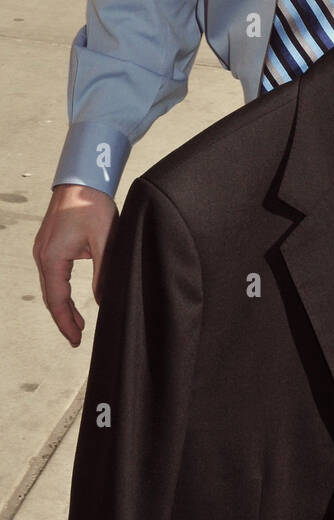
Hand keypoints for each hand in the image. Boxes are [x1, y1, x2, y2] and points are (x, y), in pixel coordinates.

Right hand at [33, 185, 117, 345]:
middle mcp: (43, 256)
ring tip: (77, 323)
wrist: (83, 180)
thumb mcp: (104, 241)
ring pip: (51, 286)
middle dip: (63, 318)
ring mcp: (44, 250)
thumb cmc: (92, 205)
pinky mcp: (49, 244)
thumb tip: (104, 299)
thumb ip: (103, 272)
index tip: (75, 339)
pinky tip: (70, 297)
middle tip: (77, 338)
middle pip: (51, 296)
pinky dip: (60, 290)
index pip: (57, 300)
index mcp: (53, 258)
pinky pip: (52, 275)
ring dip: (62, 305)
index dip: (66, 322)